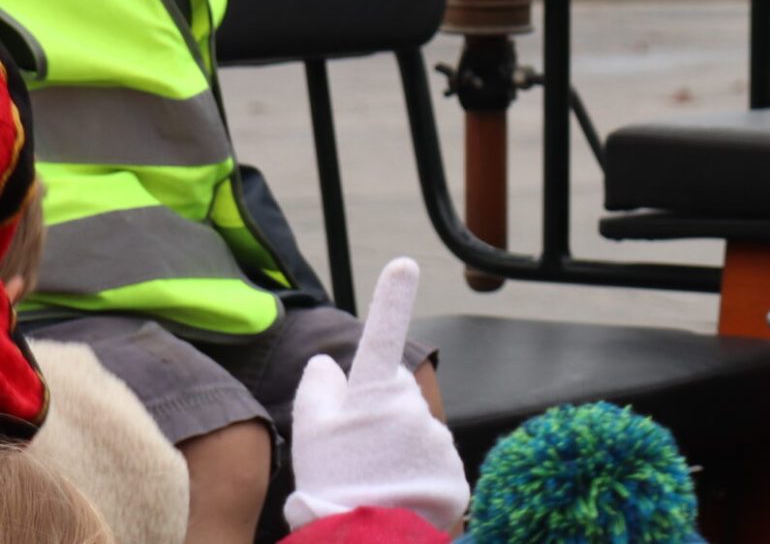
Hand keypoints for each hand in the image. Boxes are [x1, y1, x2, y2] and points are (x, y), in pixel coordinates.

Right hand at [285, 258, 469, 532]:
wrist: (368, 536)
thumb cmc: (331, 483)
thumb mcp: (310, 435)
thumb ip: (319, 392)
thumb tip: (328, 362)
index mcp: (374, 394)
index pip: (380, 337)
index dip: (393, 299)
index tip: (405, 261)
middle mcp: (411, 405)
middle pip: (392, 397)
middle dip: (377, 414)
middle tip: (352, 452)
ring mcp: (435, 434)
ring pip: (410, 430)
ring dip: (394, 447)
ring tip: (371, 479)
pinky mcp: (452, 465)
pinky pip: (427, 460)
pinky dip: (412, 473)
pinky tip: (393, 493)